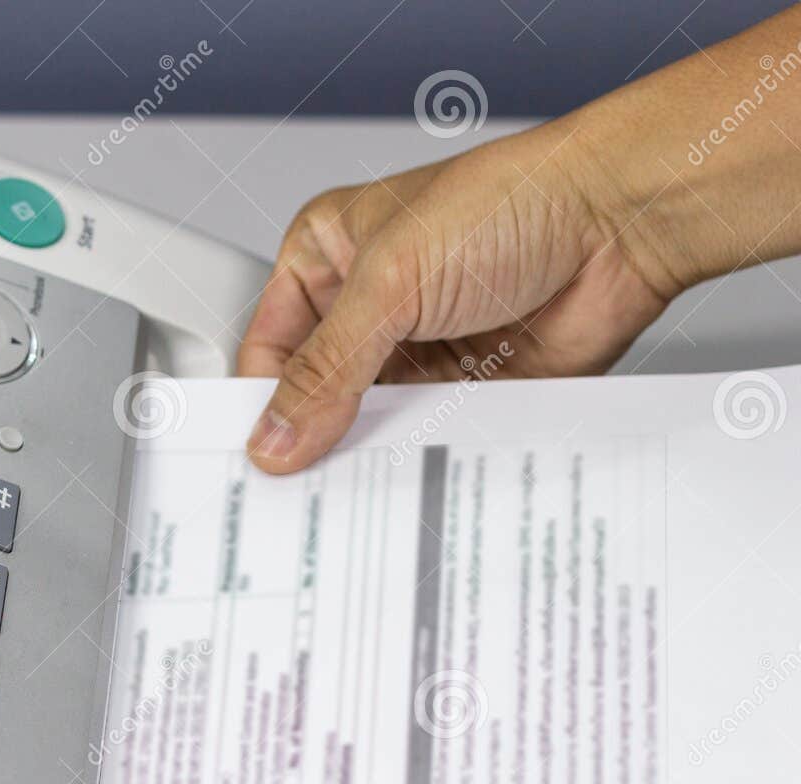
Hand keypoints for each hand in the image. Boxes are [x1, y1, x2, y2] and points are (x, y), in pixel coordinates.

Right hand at [241, 5, 800, 473]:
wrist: (623, 223)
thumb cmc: (515, 200)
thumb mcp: (392, 280)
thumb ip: (328, 367)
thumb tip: (275, 433)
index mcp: (327, 258)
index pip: (268, 349)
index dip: (260, 404)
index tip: (257, 457)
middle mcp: (367, 306)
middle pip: (317, 396)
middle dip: (313, 438)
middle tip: (300, 485)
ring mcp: (416, 350)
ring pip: (369, 424)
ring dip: (369, 451)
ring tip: (356, 484)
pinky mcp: (466, 389)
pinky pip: (427, 439)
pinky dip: (421, 459)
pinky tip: (411, 473)